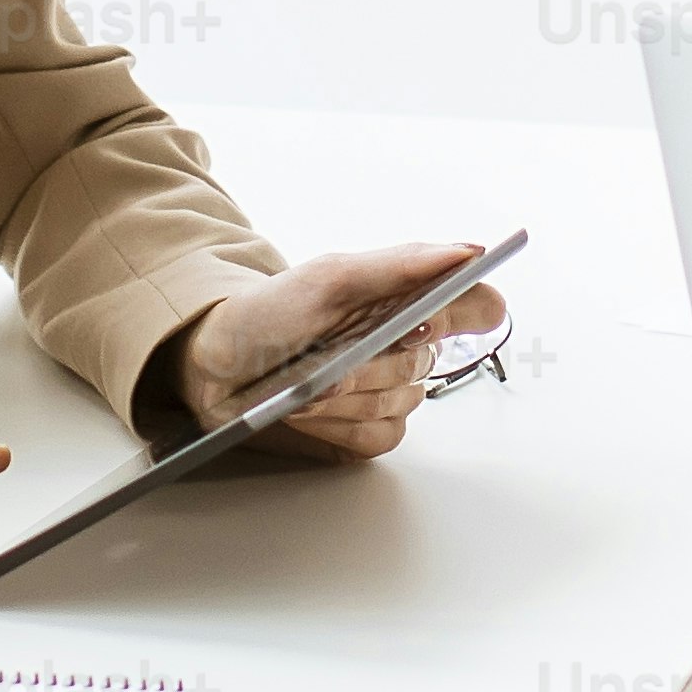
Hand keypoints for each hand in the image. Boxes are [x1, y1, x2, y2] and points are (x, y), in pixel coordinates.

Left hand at [178, 244, 511, 462]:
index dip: (471, 310)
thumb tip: (465, 253)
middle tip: (330, 353)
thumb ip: (401, 265)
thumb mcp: (329, 278)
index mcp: (405, 299)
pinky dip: (338, 426)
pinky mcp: (367, 432)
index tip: (434, 315)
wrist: (214, 363)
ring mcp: (388, 391)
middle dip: (372, 360)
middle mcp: (405, 345)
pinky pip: (378, 437)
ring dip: (347, 394)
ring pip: (400, 403)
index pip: (476, 304)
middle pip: (428, 362)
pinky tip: (309, 410)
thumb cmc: (269, 312)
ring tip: (307, 379)